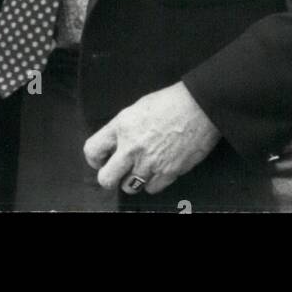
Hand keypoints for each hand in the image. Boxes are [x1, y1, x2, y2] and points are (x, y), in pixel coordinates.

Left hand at [83, 82, 220, 195]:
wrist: (199, 106)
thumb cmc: (169, 102)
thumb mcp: (136, 108)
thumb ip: (122, 129)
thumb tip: (114, 145)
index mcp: (121, 126)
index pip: (92, 150)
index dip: (94, 158)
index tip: (101, 160)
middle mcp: (132, 147)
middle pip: (106, 179)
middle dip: (109, 178)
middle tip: (117, 172)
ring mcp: (150, 162)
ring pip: (129, 187)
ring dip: (132, 181)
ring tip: (140, 169)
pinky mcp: (169, 172)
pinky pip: (151, 188)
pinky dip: (152, 182)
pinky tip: (157, 169)